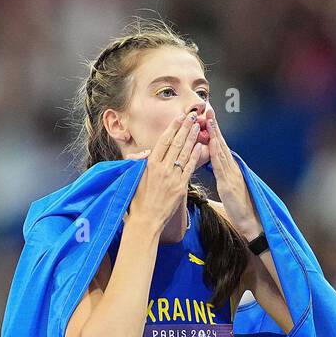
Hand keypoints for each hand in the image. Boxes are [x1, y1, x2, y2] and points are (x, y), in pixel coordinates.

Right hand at [125, 111, 207, 228]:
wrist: (145, 221)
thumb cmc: (137, 201)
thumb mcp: (135, 178)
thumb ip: (141, 163)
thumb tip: (145, 153)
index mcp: (149, 165)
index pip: (163, 142)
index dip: (172, 128)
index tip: (179, 117)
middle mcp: (162, 169)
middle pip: (176, 144)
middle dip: (185, 128)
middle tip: (193, 116)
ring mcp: (172, 178)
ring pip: (184, 153)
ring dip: (192, 138)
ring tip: (198, 126)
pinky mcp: (181, 188)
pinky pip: (190, 168)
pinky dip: (195, 157)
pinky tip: (200, 147)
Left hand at [201, 105, 260, 238]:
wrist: (250, 222)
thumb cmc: (238, 208)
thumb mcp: (226, 189)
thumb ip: (221, 177)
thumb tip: (214, 170)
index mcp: (229, 169)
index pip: (219, 146)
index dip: (213, 131)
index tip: (207, 116)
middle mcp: (231, 168)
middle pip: (221, 143)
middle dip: (214, 125)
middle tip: (208, 108)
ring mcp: (231, 174)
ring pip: (220, 150)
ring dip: (214, 134)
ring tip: (208, 118)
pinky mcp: (228, 184)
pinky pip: (220, 166)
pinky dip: (215, 153)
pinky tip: (211, 142)